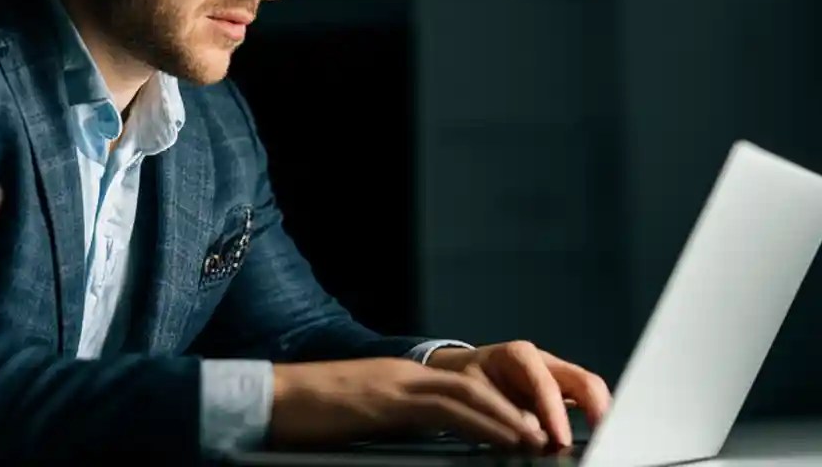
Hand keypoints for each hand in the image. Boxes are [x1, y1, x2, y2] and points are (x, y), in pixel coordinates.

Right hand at [268, 358, 549, 449]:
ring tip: (541, 439)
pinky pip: (446, 408)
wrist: (267, 402)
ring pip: (470, 393)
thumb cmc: (308, 419)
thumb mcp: (365, 424)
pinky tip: (506, 438)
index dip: (503, 410)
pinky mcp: (387, 399)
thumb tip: (432, 443)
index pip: (465, 391)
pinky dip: (484, 424)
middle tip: (553, 435)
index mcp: (402, 385)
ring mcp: (397, 384)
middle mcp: (406, 377)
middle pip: (478, 388)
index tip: (532, 432)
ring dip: (511, 419)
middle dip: (519, 411)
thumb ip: (397, 427)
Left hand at [426, 341, 611, 447]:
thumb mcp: (473, 391)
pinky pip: (583, 402)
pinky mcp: (561, 392)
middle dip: (597, 407)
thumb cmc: (468, 378)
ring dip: (598, 414)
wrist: (462, 370)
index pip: (546, 386)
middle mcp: (545, 362)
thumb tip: (535, 434)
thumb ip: (502, 410)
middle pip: (583, 379)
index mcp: (520, 355)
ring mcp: (557, 375)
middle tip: (602, 437)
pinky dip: (591, 417)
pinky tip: (596, 436)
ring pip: (589, 390)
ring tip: (603, 439)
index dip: (555, 415)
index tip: (561, 441)